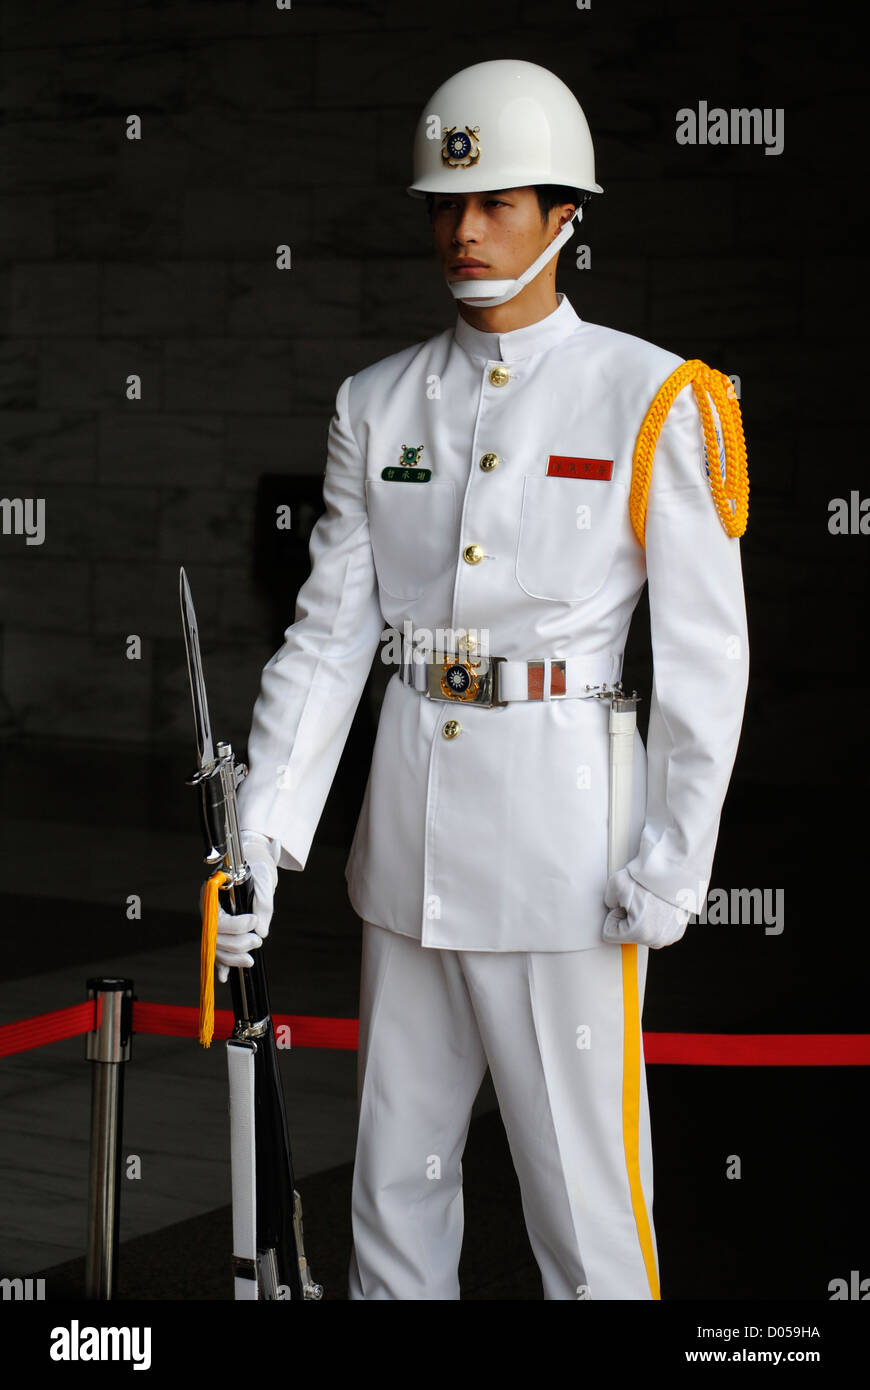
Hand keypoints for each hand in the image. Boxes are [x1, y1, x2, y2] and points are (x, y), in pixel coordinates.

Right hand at [208, 834, 279, 982]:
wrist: (255, 869)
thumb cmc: (257, 870)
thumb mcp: (263, 879)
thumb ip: (263, 902)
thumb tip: (261, 931)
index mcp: (211, 892)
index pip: (216, 918)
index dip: (235, 925)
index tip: (254, 921)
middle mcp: (208, 909)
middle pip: (215, 937)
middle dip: (237, 944)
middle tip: (258, 941)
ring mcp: (213, 922)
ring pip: (216, 948)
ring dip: (234, 958)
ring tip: (252, 958)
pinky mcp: (222, 932)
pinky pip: (218, 951)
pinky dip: (222, 965)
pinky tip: (225, 977)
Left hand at [601, 868, 689, 949]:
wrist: (676, 870)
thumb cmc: (650, 877)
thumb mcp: (616, 883)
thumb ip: (607, 901)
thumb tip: (612, 906)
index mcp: (639, 933)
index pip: (609, 933)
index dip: (613, 915)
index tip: (624, 904)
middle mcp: (656, 940)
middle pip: (627, 935)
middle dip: (628, 918)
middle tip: (637, 901)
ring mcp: (668, 937)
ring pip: (641, 933)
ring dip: (640, 919)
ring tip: (648, 902)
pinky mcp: (677, 932)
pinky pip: (656, 930)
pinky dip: (654, 919)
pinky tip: (657, 905)